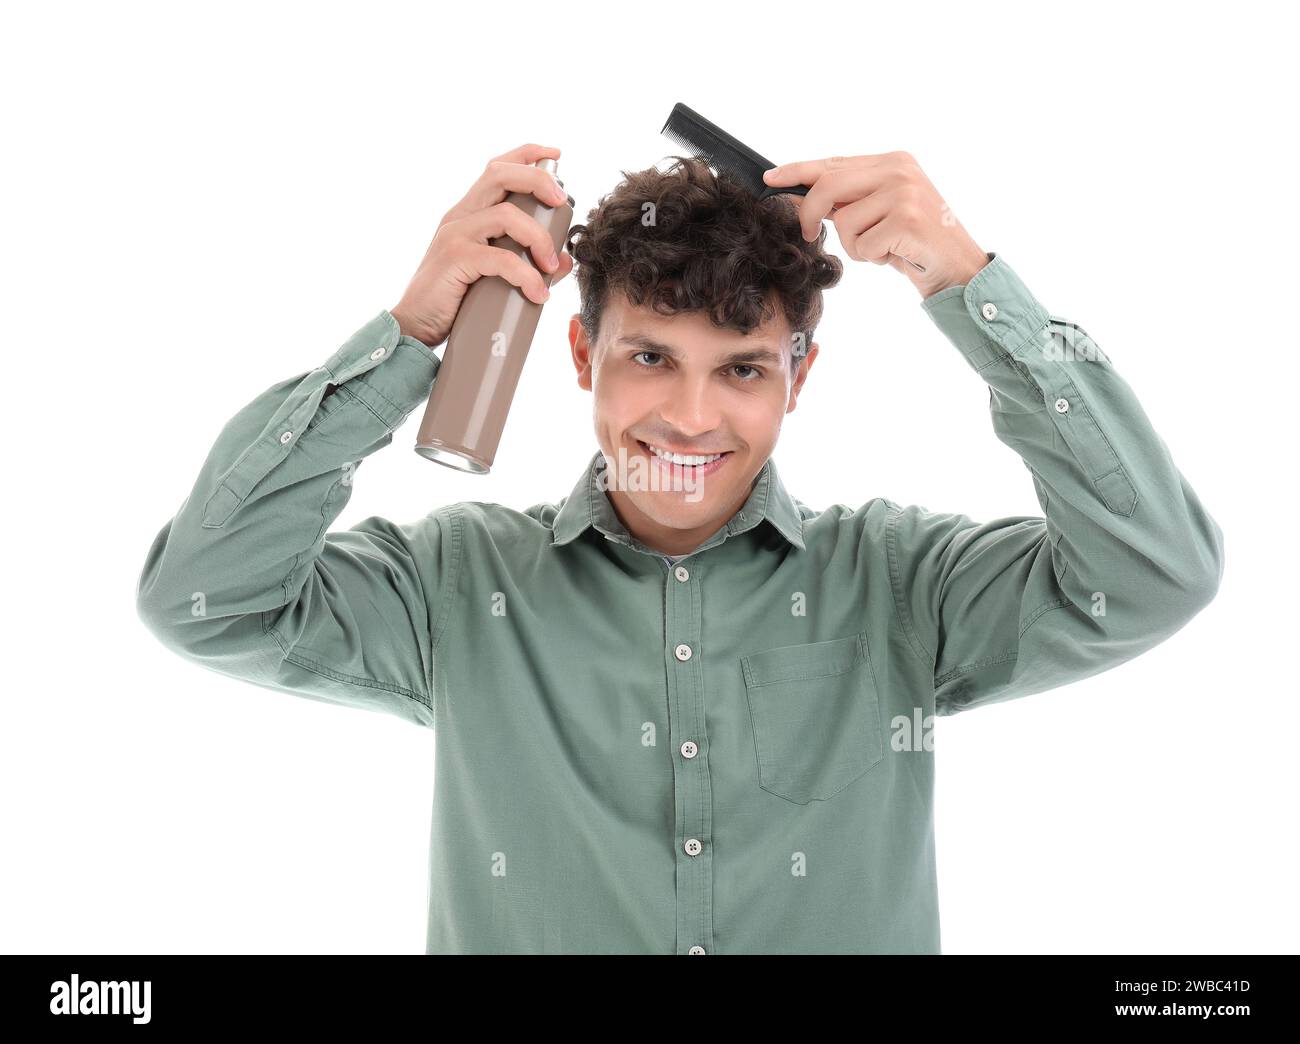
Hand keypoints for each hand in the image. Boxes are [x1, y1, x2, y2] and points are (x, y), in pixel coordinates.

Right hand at [390, 142, 575, 346]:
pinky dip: (525, 275)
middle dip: (538, 180)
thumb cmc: (455, 302)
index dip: (527, 154)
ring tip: (549, 266)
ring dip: (539, 237)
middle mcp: (461, 215)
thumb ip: (527, 265)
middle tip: (561, 202)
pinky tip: (537, 294)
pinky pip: (500, 258)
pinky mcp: (454, 259)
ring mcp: (455, 234)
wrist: (415, 327)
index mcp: (470, 213)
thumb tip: (562, 260)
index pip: (497, 168)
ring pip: (506, 215)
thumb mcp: (495, 278)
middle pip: (500, 174)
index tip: (555, 154)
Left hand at [762, 152, 989, 297]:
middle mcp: (899, 170)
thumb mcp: (881, 210)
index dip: (798, 171)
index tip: (771, 177)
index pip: (834, 163)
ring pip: (844, 222)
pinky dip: (871, 258)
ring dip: (856, 246)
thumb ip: (850, 197)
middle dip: (810, 214)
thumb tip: (804, 195)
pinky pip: (862, 244)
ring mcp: (904, 193)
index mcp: (892, 161)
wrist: (957, 266)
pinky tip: (894, 255)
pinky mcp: (907, 220)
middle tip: (808, 233)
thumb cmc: (914, 242)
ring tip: (881, 247)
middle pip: (829, 187)